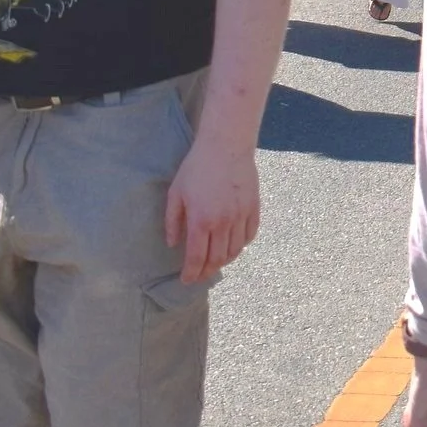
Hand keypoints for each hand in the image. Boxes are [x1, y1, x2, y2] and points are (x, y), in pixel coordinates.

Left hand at [165, 139, 259, 284]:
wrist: (226, 145)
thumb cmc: (197, 167)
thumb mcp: (176, 193)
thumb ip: (172, 221)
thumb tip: (173, 244)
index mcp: (201, 221)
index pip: (197, 258)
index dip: (191, 273)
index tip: (186, 280)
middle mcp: (223, 223)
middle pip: (218, 259)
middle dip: (207, 271)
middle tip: (199, 274)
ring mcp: (241, 216)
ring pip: (235, 250)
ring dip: (224, 261)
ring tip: (215, 262)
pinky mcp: (254, 208)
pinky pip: (250, 235)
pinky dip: (241, 245)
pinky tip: (233, 244)